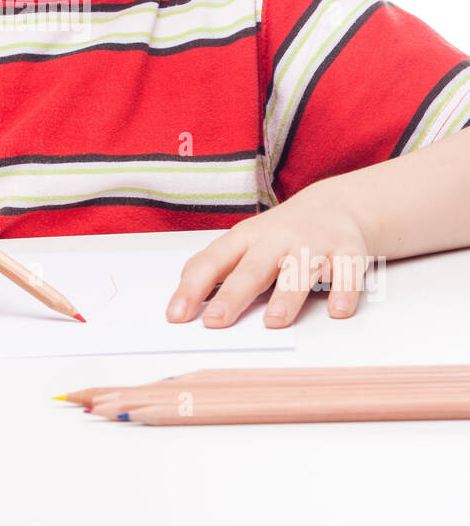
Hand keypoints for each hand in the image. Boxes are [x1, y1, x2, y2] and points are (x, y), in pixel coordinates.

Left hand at [165, 180, 373, 327]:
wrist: (337, 205)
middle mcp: (278, 239)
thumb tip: (182, 303)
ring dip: (287, 295)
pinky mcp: (348, 252)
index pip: (213, 261)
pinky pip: (348, 273)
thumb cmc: (281, 234)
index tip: (176, 315)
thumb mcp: (245, 242)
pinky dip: (344, 291)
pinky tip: (337, 310)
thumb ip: (218, 268)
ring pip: (300, 270)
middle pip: (253, 268)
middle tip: (216, 320)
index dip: (192, 288)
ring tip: (274, 320)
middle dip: (233, 295)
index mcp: (246, 237)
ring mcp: (314, 245)